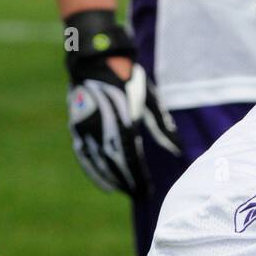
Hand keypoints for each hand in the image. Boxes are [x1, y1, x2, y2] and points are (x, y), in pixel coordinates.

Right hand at [67, 61, 180, 195]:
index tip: (147, 192)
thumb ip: (162, 127)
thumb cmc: (127, 79)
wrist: (95, 59)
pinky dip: (94, 171)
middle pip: (115, 165)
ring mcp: (86, 129)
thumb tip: (179, 151)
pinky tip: (104, 183)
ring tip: (123, 191)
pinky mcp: (77, 127)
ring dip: (111, 179)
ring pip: (98, 163)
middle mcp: (102, 129)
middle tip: (138, 195)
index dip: (138, 178)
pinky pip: (84, 155)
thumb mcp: (149, 100)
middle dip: (127, 182)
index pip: (131, 160)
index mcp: (123, 123)